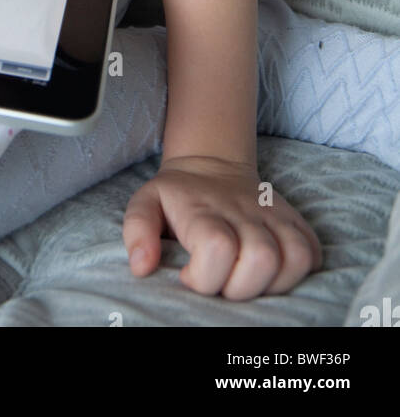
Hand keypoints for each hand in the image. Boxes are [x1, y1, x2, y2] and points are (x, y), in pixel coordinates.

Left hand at [122, 154, 322, 299]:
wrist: (211, 162)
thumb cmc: (177, 195)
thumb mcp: (145, 203)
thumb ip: (138, 232)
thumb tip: (142, 267)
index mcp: (204, 210)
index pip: (217, 248)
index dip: (204, 277)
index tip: (189, 276)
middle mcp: (243, 211)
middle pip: (261, 259)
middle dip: (240, 288)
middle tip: (222, 282)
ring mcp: (273, 214)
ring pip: (295, 258)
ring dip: (273, 284)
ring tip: (246, 279)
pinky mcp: (293, 218)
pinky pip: (313, 251)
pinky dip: (299, 271)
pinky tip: (273, 272)